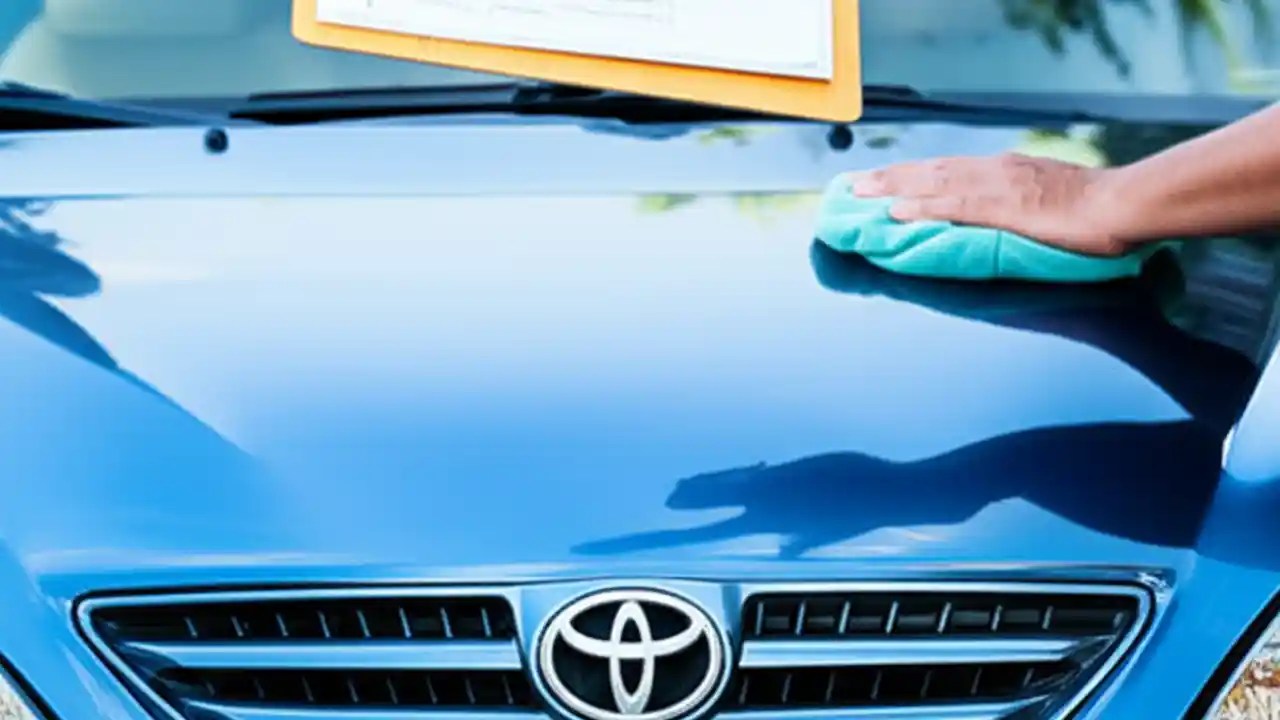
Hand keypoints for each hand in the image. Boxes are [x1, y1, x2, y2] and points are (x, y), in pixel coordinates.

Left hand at [852, 153, 1132, 256]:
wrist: (1122, 204)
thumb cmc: (1098, 209)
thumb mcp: (1051, 199)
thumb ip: (1020, 205)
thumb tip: (1002, 216)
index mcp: (1006, 171)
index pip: (949, 169)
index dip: (913, 175)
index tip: (884, 179)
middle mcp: (995, 172)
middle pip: (931, 171)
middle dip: (891, 178)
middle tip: (855, 184)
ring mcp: (997, 188)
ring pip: (933, 184)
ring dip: (893, 189)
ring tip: (860, 195)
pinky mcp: (1002, 208)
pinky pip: (951, 208)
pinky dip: (920, 208)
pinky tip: (895, 213)